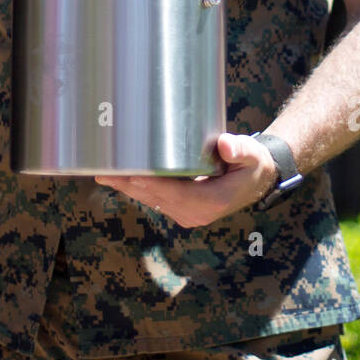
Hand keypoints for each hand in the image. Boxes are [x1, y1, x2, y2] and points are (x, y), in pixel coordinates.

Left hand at [94, 132, 278, 227]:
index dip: (151, 184)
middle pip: (156, 198)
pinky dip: (137, 189)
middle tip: (104, 172)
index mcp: (211, 202)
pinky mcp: (181, 209)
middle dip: (130, 185)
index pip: (174, 193)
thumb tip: (225, 144)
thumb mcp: (251, 155)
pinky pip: (155, 199)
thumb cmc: (252, 165)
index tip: (130, 174)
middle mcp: (195, 213)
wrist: (257, 181)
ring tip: (103, 173)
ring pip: (152, 200)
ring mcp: (187, 214)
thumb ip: (239, 150)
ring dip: (128, 188)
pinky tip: (119, 179)